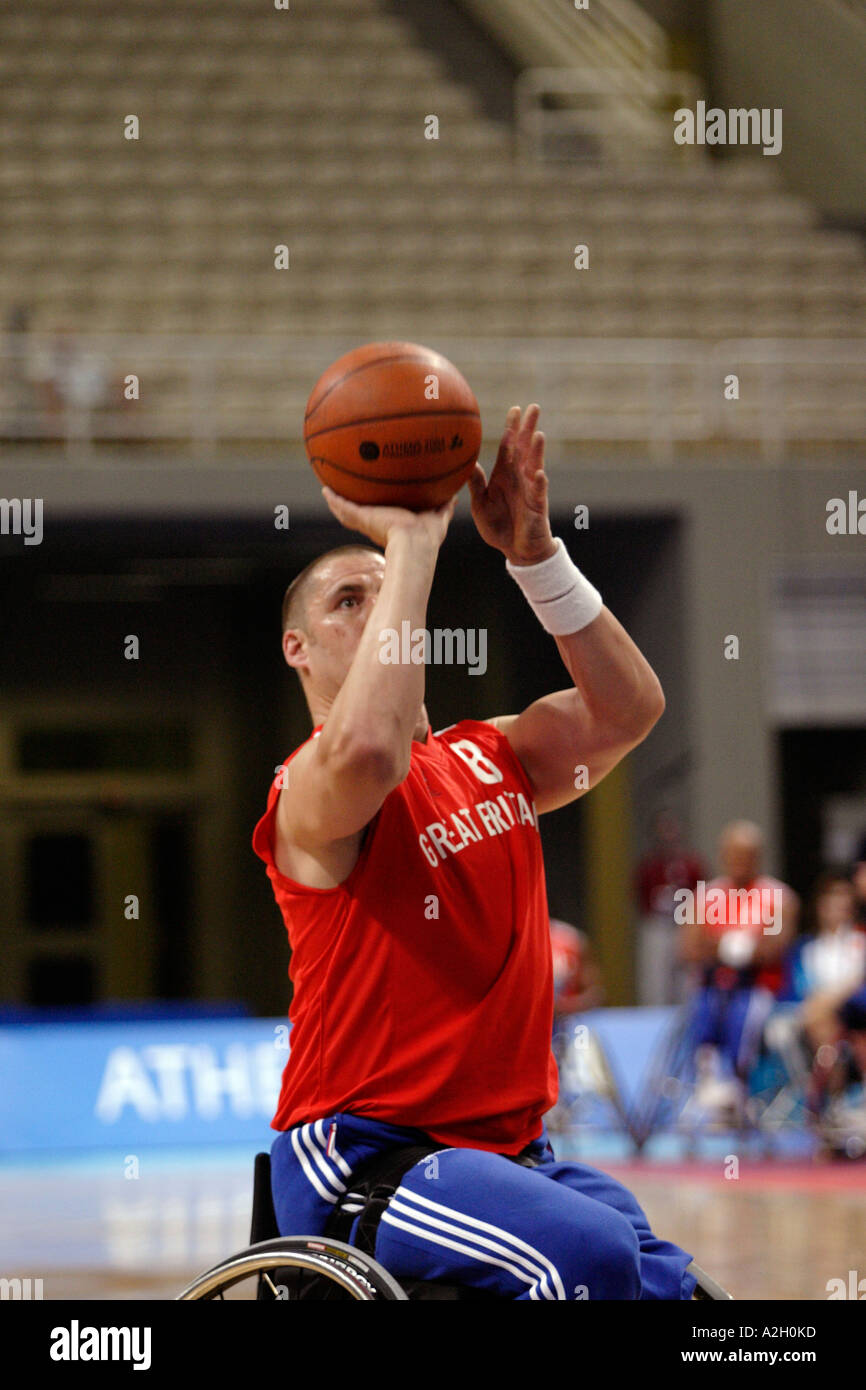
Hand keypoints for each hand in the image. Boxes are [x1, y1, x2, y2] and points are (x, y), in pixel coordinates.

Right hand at [321, 486, 456, 551]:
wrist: (414, 542)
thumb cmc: (428, 536)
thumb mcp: (438, 516)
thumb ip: (445, 507)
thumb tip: (454, 497)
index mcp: (394, 525)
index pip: (384, 516)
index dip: (378, 509)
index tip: (376, 502)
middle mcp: (379, 525)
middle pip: (363, 515)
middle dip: (354, 506)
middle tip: (346, 495)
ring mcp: (369, 523)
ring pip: (349, 513)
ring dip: (339, 503)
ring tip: (329, 492)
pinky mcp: (362, 519)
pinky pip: (344, 509)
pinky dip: (334, 501)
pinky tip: (325, 490)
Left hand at [467, 404, 555, 563]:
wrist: (516, 550)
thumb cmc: (498, 526)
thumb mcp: (481, 504)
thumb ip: (476, 484)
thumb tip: (468, 463)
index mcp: (505, 474)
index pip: (509, 446)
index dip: (512, 428)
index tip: (514, 409)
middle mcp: (520, 477)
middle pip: (525, 448)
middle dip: (529, 428)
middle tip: (534, 408)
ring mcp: (531, 489)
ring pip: (534, 465)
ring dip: (537, 450)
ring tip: (538, 434)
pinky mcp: (537, 506)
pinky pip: (538, 492)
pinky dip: (538, 483)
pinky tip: (538, 473)